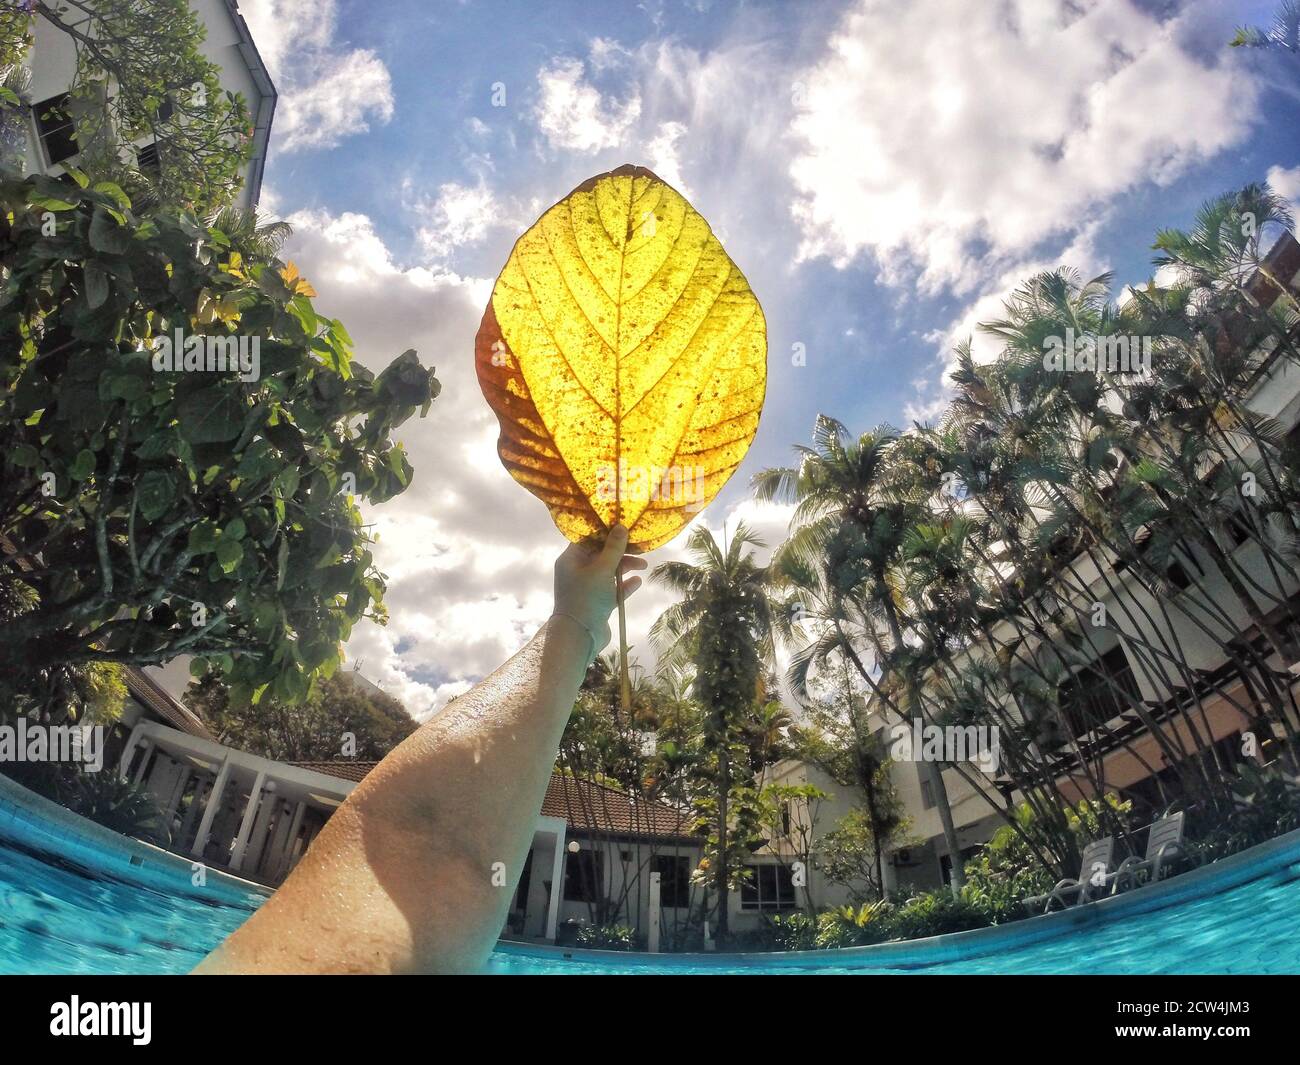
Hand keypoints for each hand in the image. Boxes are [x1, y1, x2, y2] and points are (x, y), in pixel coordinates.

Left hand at [553, 525, 646, 653]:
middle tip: (639, 549)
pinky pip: (612, 589)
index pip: (587, 539)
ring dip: (625, 568)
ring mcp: (586, 588)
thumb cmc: (587, 598)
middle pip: (600, 555)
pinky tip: (637, 582)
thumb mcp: (602, 569)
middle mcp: (576, 571)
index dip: (605, 532)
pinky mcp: (596, 603)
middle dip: (621, 552)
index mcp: (571, 560)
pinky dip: (624, 585)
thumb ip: (613, 548)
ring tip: (643, 566)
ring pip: (608, 572)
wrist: (580, 636)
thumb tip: (620, 527)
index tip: (623, 528)